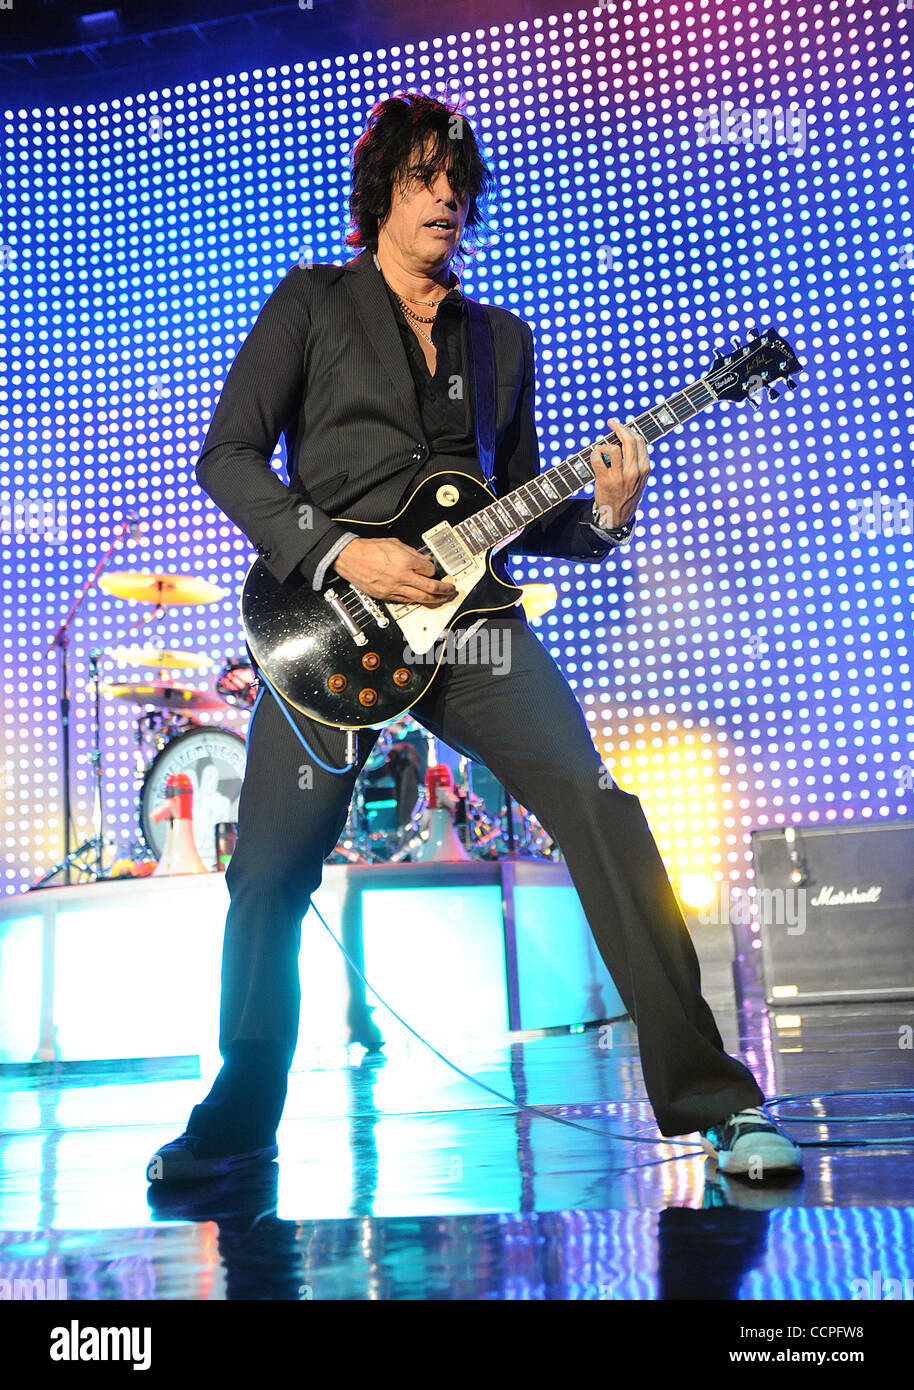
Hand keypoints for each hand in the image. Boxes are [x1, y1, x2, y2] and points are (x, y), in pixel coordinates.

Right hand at [332, 536, 458, 606]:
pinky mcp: (386, 596)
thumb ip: (412, 553)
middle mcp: (402, 577)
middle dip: (445, 591)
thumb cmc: (369, 549)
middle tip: (451, 591)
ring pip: (421, 598)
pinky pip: (407, 601)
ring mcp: (394, 589)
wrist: (350, 558)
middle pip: (431, 588)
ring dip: (435, 600)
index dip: (434, 571)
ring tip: (442, 599)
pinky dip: (417, 601)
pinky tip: (422, 600)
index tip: (434, 571)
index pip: (430, 570)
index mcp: (405, 561)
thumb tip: (424, 560)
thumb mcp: (395, 544)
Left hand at [590, 416, 649, 529]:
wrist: (618, 516)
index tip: (620, 424)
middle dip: (619, 427)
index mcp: (644, 468)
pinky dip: (594, 453)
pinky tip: (595, 456)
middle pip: (628, 440)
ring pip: (613, 448)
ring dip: (605, 444)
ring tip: (602, 449)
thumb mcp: (639, 478)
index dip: (629, 428)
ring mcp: (620, 477)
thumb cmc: (627, 493)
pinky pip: (598, 458)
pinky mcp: (605, 481)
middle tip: (611, 423)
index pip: (639, 440)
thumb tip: (626, 438)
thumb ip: (637, 461)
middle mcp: (634, 472)